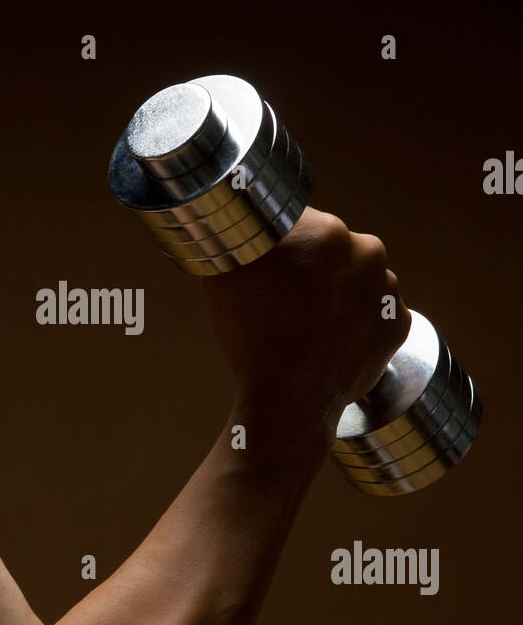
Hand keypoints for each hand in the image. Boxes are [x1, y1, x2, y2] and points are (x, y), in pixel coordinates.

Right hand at [202, 207, 411, 462]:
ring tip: (307, 324)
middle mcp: (367, 251)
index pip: (299, 223)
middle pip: (331, 250)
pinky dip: (356, 321)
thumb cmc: (253, 338)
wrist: (288, 401)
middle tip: (284, 298)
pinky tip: (328, 338)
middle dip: (311, 267)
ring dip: (336, 293)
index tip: (268, 264)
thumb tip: (237, 230)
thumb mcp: (224, 272)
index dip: (279, 243)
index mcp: (326, 230)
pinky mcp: (400, 323)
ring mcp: (389, 289)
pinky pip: (374, 312)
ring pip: (356, 279)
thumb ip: (241, 240)